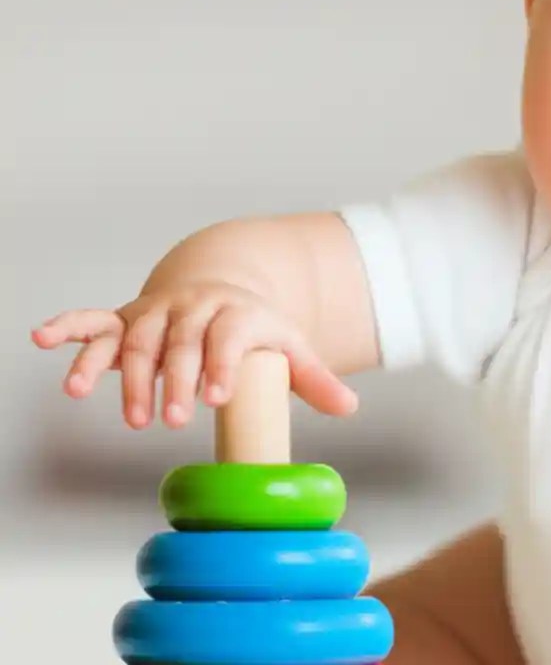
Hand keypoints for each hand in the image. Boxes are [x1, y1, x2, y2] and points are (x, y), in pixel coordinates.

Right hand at [31, 281, 357, 428]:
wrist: (225, 289)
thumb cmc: (258, 330)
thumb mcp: (290, 346)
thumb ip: (315, 379)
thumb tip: (350, 407)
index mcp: (236, 313)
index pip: (228, 338)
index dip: (221, 365)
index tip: (216, 398)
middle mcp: (193, 308)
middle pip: (177, 342)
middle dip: (171, 380)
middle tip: (168, 421)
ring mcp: (155, 311)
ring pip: (132, 338)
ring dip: (115, 372)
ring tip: (98, 403)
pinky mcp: (125, 317)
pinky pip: (91, 320)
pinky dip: (65, 328)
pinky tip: (40, 340)